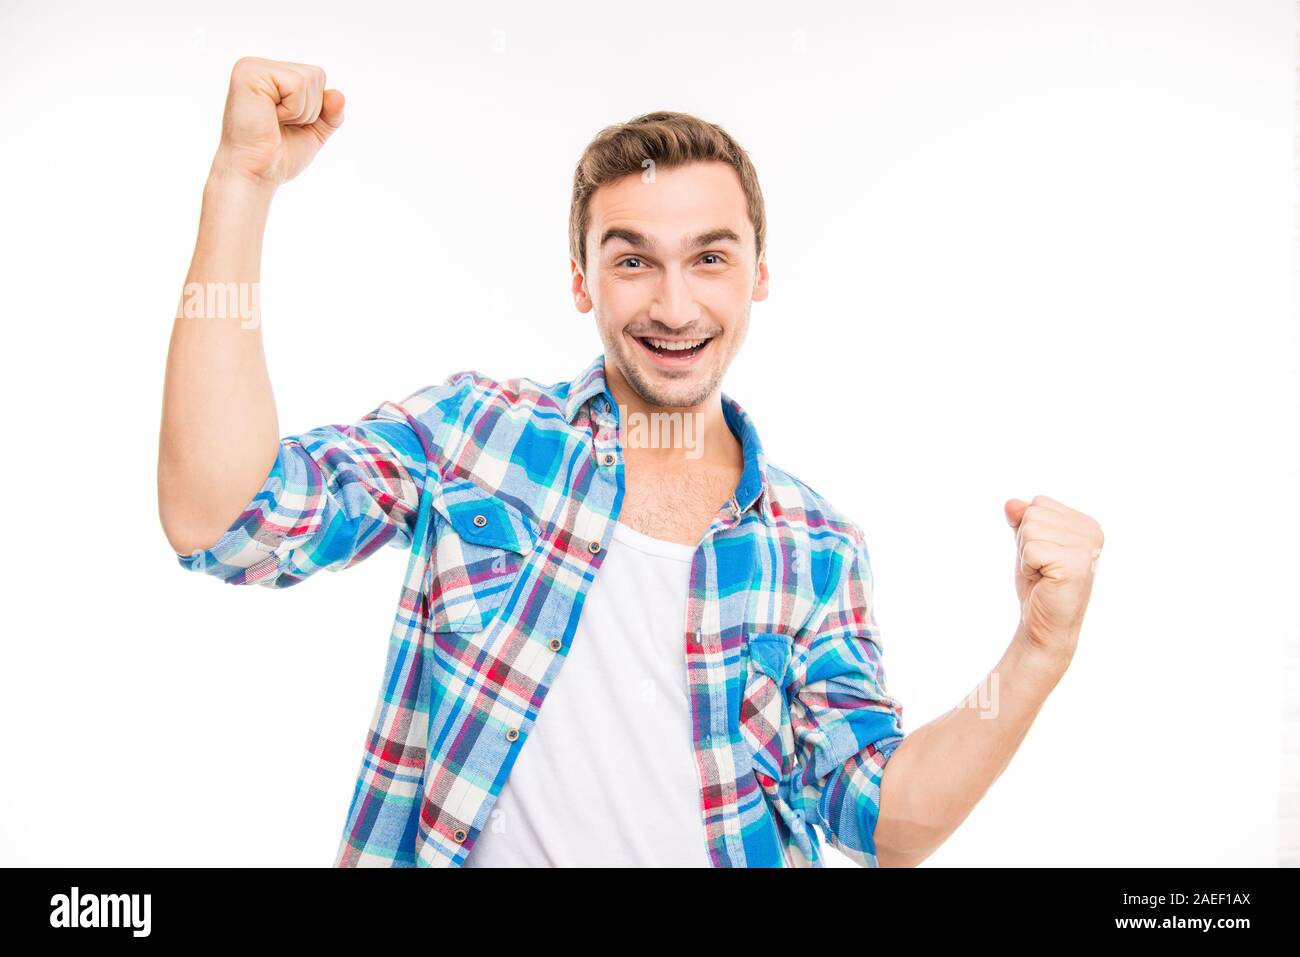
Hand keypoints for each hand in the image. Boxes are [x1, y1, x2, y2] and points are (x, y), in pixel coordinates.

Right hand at [211, 56, 344, 189]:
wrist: (256, 173)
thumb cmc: (278, 156)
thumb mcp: (314, 131)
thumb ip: (330, 113)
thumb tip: (338, 94)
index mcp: (271, 77)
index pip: (316, 77)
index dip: (315, 108)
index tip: (288, 124)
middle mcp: (260, 67)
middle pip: (316, 74)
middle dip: (309, 109)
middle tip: (280, 125)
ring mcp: (252, 67)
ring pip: (308, 79)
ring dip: (300, 111)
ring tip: (274, 122)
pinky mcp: (249, 73)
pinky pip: (297, 84)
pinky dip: (292, 109)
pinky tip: (270, 118)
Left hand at [1004, 494, 1103, 665]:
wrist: (1045, 624)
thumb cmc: (1039, 584)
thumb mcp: (1027, 544)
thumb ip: (1022, 520)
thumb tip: (1011, 502)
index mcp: (1085, 523)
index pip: (1038, 503)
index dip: (1028, 530)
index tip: (1043, 554)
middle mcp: (1092, 531)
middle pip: (1033, 514)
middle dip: (1025, 542)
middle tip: (1041, 567)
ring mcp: (1087, 547)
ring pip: (1030, 529)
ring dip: (1026, 555)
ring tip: (1043, 574)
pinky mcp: (1076, 564)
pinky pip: (1031, 549)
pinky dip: (1028, 567)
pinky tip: (1044, 580)